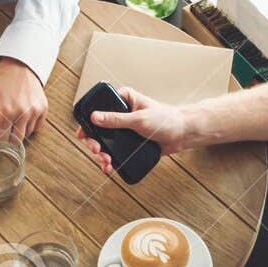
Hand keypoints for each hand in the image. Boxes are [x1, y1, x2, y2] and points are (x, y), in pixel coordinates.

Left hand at [0, 58, 46, 139]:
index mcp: (6, 111)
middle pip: (15, 141)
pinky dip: (30, 126)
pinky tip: (23, 116)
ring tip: (13, 118)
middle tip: (3, 128)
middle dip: (7, 138)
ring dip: (19, 131)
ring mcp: (35, 112)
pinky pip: (37, 128)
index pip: (1, 138)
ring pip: (26, 135)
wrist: (19, 66)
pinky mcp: (43, 109)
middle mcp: (23, 113)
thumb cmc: (1, 80)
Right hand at [75, 86, 192, 174]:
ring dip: (102, 153)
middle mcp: (121, 113)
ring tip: (106, 161)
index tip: (84, 133)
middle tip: (97, 150)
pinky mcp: (129, 142)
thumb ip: (116, 119)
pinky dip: (110, 159)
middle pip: (98, 128)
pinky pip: (115, 151)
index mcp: (123, 100)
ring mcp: (124, 129)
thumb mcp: (139, 119)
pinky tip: (108, 166)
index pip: (98, 107)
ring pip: (105, 141)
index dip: (88, 120)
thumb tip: (94, 117)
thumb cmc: (166, 119)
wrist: (183, 134)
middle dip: (94, 141)